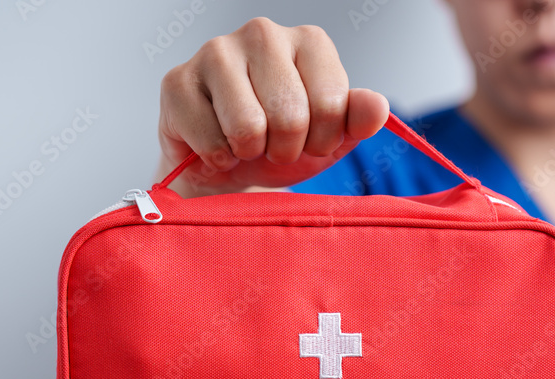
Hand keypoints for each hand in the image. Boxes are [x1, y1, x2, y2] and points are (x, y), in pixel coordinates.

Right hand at [156, 17, 389, 196]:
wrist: (226, 169)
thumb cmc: (281, 145)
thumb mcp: (329, 139)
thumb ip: (356, 121)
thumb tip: (377, 107)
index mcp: (308, 41)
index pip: (331, 102)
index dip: (322, 139)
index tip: (310, 141)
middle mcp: (262, 34)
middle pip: (290, 115)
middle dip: (285, 149)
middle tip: (274, 146)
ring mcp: (215, 52)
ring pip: (247, 127)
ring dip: (250, 153)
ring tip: (246, 145)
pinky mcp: (176, 82)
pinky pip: (211, 141)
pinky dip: (218, 158)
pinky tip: (216, 145)